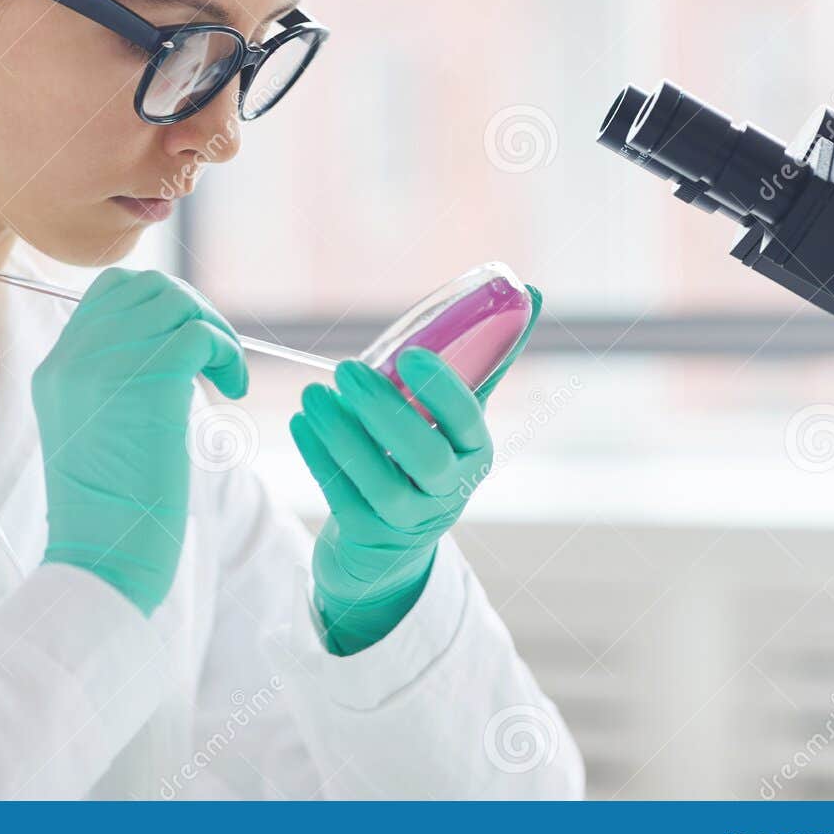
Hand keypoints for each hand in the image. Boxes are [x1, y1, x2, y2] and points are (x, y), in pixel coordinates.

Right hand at [34, 269, 246, 614]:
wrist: (100, 559)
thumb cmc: (112, 510)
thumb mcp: (97, 430)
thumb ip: (116, 380)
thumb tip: (177, 342)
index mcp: (56, 368)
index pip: (110, 293)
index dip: (161, 305)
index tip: (189, 347)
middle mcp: (73, 359)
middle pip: (145, 285)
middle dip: (193, 308)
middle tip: (215, 357)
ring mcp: (104, 367)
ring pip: (175, 302)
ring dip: (215, 330)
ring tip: (226, 377)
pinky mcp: (146, 385)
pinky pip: (200, 335)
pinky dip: (227, 354)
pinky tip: (233, 390)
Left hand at [290, 287, 539, 653]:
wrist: (390, 541)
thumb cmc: (426, 455)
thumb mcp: (455, 415)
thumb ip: (485, 360)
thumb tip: (532, 292)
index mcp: (476, 452)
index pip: (468, 421)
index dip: (442, 390)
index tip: (409, 354)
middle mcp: (449, 490)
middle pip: (424, 456)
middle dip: (384, 411)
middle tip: (346, 368)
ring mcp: (409, 520)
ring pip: (378, 482)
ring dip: (340, 435)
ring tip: (312, 394)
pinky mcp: (369, 536)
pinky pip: (341, 497)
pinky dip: (318, 457)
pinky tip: (301, 423)